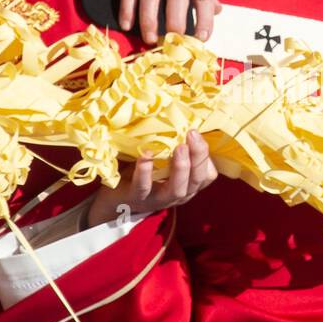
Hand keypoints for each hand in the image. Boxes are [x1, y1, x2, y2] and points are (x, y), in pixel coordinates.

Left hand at [86, 130, 218, 227]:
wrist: (114, 198)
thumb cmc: (144, 173)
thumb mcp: (164, 162)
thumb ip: (176, 148)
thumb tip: (185, 121)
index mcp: (187, 184)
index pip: (208, 175)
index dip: (207, 156)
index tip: (198, 133)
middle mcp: (178, 194)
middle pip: (197, 180)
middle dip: (198, 157)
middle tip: (192, 134)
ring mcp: (158, 199)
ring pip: (177, 189)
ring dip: (181, 168)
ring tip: (179, 147)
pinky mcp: (136, 199)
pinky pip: (143, 187)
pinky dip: (145, 172)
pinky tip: (145, 154)